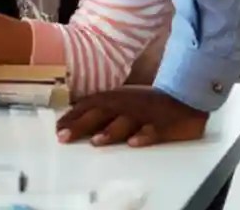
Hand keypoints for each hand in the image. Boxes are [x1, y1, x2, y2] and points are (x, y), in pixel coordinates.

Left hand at [56, 87, 208, 146]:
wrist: (184, 97)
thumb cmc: (147, 102)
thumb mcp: (121, 100)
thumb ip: (100, 109)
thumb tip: (75, 117)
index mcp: (115, 99)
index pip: (89, 106)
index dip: (72, 117)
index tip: (56, 128)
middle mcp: (126, 105)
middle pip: (100, 114)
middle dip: (81, 125)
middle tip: (65, 137)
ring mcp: (144, 115)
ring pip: (125, 122)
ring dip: (110, 131)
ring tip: (97, 141)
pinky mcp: (164, 125)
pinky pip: (154, 131)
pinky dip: (144, 136)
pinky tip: (135, 142)